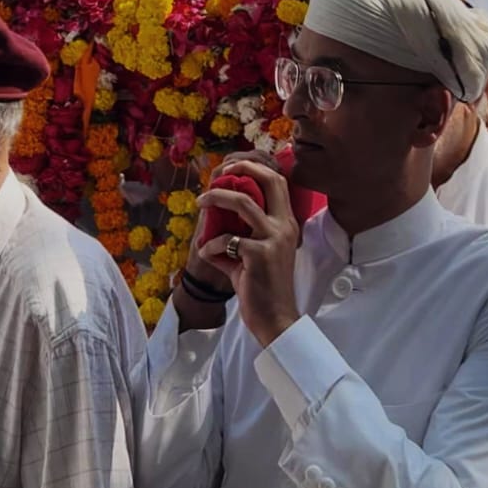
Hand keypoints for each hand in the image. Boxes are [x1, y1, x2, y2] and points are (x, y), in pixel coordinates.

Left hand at [197, 161, 299, 347]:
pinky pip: (226, 240)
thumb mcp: (255, 257)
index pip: (278, 183)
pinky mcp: (259, 255)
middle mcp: (285, 227)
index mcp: (287, 224)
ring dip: (217, 198)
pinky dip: (211, 245)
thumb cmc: (263, 288)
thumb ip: (238, 239)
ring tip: (201, 202)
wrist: (275, 319)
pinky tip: (206, 255)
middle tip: (220, 173)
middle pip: (269, 181)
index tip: (234, 168)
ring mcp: (274, 239)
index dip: (256, 168)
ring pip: (243, 203)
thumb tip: (209, 230)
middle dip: (243, 169)